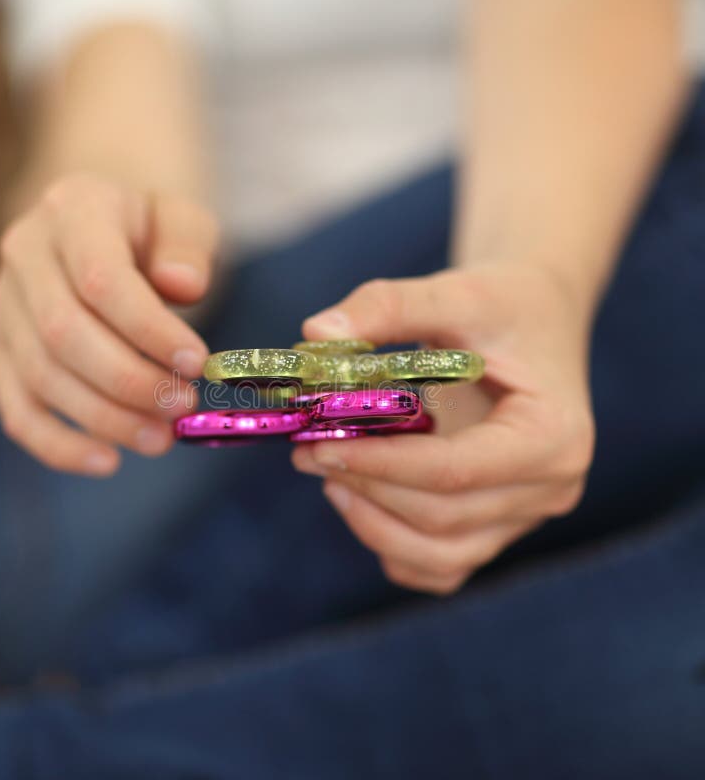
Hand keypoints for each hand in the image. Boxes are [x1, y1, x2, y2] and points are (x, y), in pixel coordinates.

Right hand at [0, 173, 218, 475]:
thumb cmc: (151, 231)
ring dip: (105, 418)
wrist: (101, 230)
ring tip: (161, 440)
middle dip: (129, 381)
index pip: (102, 279)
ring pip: (42, 376)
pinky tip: (107, 462)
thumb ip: (187, 246)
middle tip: (182, 407)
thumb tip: (185, 285)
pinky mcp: (0, 351)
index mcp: (72, 210)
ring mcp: (4, 306)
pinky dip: (59, 445)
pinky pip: (18, 409)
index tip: (197, 363)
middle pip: (64, 334)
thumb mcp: (182, 219)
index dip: (149, 329)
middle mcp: (24, 255)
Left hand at [292, 263, 594, 593]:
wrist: (534, 321)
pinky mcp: (497, 528)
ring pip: (439, 555)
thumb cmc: (499, 308)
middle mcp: (550, 489)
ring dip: (372, 523)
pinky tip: (360, 500)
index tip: (317, 443)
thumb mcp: (454, 293)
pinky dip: (392, 545)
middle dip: (365, 487)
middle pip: (441, 516)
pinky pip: (440, 565)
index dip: (379, 463)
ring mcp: (525, 517)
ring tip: (328, 476)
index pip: (454, 471)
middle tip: (305, 451)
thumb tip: (314, 333)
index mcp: (553, 436)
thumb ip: (388, 307)